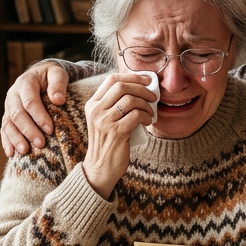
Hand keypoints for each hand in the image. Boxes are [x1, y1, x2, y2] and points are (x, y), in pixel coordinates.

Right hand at [1, 60, 71, 155]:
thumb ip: (58, 83)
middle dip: (28, 130)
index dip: (39, 116)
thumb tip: (58, 100)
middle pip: (17, 114)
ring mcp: (9, 106)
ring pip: (8, 123)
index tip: (50, 129)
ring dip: (16, 138)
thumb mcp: (58, 74)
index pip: (30, 101)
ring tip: (25, 151)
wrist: (41, 76)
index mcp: (26, 83)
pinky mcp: (8, 116)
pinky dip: (6, 142)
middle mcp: (14, 94)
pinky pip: (4, 129)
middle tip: (41, 144)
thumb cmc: (52, 76)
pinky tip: (11, 154)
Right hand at [81, 73, 156, 198]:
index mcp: (92, 104)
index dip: (132, 76)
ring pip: (131, 100)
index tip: (147, 80)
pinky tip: (148, 122)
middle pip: (122, 86)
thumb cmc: (107, 143)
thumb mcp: (104, 120)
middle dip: (142, 88)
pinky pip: (136, 115)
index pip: (112, 79)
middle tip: (153, 96)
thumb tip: (141, 89)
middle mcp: (96, 110)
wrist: (100, 168)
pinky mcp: (116, 133)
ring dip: (146, 105)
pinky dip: (147, 117)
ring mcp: (104, 121)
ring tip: (150, 113)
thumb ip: (115, 105)